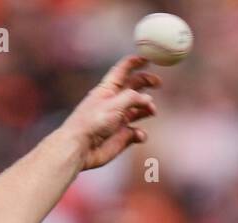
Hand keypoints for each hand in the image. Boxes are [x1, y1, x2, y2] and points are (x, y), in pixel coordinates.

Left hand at [61, 54, 159, 170]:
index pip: (122, 70)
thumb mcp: (114, 103)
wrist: (79, 148)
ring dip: (147, 108)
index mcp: (108, 90)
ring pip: (138, 109)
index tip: (148, 58)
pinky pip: (136, 132)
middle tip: (158, 84)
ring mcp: (118, 120)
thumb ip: (133, 97)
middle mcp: (114, 103)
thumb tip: (147, 99)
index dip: (135, 62)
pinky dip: (141, 133)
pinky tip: (138, 135)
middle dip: (146, 83)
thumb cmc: (91, 122)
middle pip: (133, 87)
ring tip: (151, 111)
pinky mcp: (121, 136)